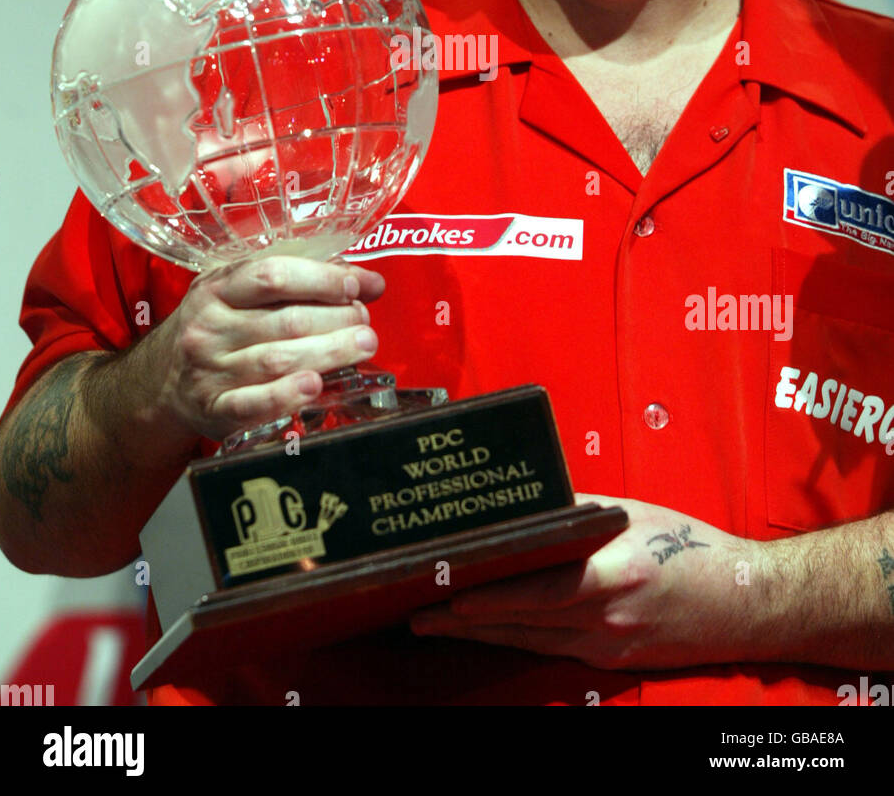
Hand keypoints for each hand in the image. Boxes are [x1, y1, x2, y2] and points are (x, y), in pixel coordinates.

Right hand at [144, 255, 384, 441]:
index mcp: (218, 288)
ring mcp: (210, 370)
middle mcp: (210, 326)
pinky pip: (250, 405)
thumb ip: (299, 282)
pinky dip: (284, 397)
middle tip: (366, 322)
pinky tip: (314, 387)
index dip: (321, 280)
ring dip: (328, 352)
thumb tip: (367, 282)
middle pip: (285, 320)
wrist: (158, 381)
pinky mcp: (213, 410)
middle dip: (336, 319)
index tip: (357, 286)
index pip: (273, 275)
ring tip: (362, 345)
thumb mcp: (241, 292)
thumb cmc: (216, 327)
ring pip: (276, 359)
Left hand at [410, 493, 760, 669]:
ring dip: (480, 632)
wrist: (747, 604)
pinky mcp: (610, 660)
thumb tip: (530, 504)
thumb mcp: (633, 514)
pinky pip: (551, 647)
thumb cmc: (694, 549)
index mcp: (612, 575)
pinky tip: (489, 631)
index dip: (487, 595)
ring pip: (528, 640)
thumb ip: (578, 512)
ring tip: (435, 622)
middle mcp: (605, 618)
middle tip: (418, 610)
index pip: (534, 589)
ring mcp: (606, 646)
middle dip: (463, 618)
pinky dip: (516, 638)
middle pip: (519, 621)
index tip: (448, 592)